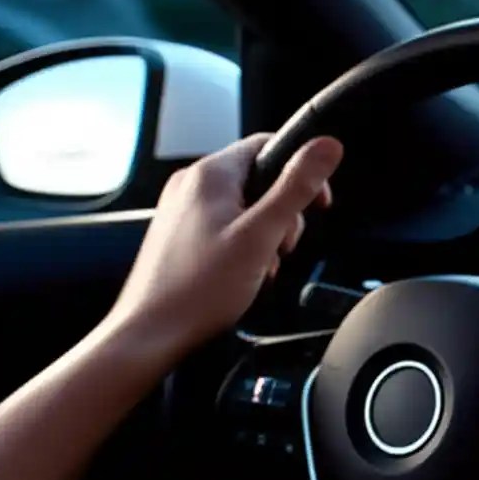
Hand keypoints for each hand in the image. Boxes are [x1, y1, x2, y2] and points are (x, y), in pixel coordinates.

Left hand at [104, 134, 342, 359]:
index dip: (301, 171)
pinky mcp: (180, 234)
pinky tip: (240, 274)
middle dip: (281, 215)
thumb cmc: (199, 290)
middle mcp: (192, 185)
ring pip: (245, 207)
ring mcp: (183, 210)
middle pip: (260, 180)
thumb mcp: (262, 234)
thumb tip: (326, 147)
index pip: (269, 145)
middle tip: (278, 246)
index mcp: (211, 174)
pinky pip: (226, 227)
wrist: (151, 334)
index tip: (316, 202)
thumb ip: (296, 188)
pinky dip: (242, 247)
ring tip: (256, 266)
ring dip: (264, 236)